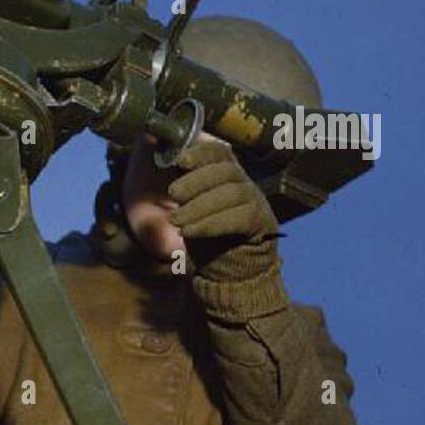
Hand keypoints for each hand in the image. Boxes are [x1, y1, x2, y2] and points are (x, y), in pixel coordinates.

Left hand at [166, 139, 279, 283]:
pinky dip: (210, 224)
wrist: (228, 272)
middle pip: (226, 171)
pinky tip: (189, 231)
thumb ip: (180, 189)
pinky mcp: (262, 224)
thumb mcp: (187, 209)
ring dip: (199, 206)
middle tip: (172, 194)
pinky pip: (240, 218)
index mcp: (226, 175)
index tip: (180, 161)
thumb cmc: (205, 236)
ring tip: (176, 220)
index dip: (202, 152)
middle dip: (196, 180)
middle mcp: (244, 184)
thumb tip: (163, 163)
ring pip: (233, 193)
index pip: (220, 152)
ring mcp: (256, 202)